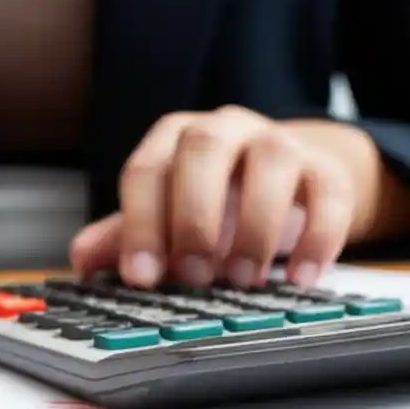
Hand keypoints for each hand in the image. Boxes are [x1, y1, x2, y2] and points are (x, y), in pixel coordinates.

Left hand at [70, 105, 360, 288]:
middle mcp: (224, 128)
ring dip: (255, 226)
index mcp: (174, 138)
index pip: (146, 170)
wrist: (290, 178)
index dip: (140, 225)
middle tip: (192, 275)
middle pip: (203, 151)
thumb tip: (81, 259)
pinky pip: (328, 194)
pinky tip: (300, 278)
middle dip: (194, 216)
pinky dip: (317, 238)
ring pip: (270, 162)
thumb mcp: (165, 215)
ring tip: (242, 280)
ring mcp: (278, 142)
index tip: (141, 277)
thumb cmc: (215, 199)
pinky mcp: (326, 168)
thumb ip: (125, 235)